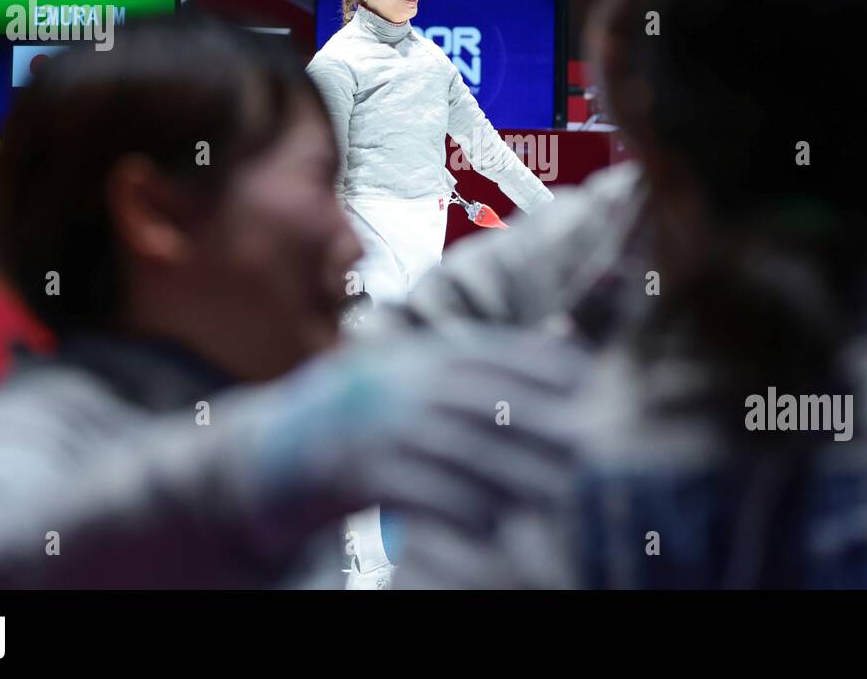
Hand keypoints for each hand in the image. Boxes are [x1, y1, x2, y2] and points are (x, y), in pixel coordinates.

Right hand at [252, 325, 592, 541]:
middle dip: (539, 423)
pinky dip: (457, 510)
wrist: (275, 448)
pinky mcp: (355, 473)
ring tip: (554, 493)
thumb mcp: (420, 372)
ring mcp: (377, 426)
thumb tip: (567, 340)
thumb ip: (485, 360)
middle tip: (589, 446)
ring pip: (457, 450)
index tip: (590, 379)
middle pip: (483, 400)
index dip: (543, 362)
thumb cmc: (371, 412)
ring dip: (511, 474)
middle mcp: (401, 382)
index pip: (493, 350)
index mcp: (420, 354)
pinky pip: (417, 492)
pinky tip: (492, 526)